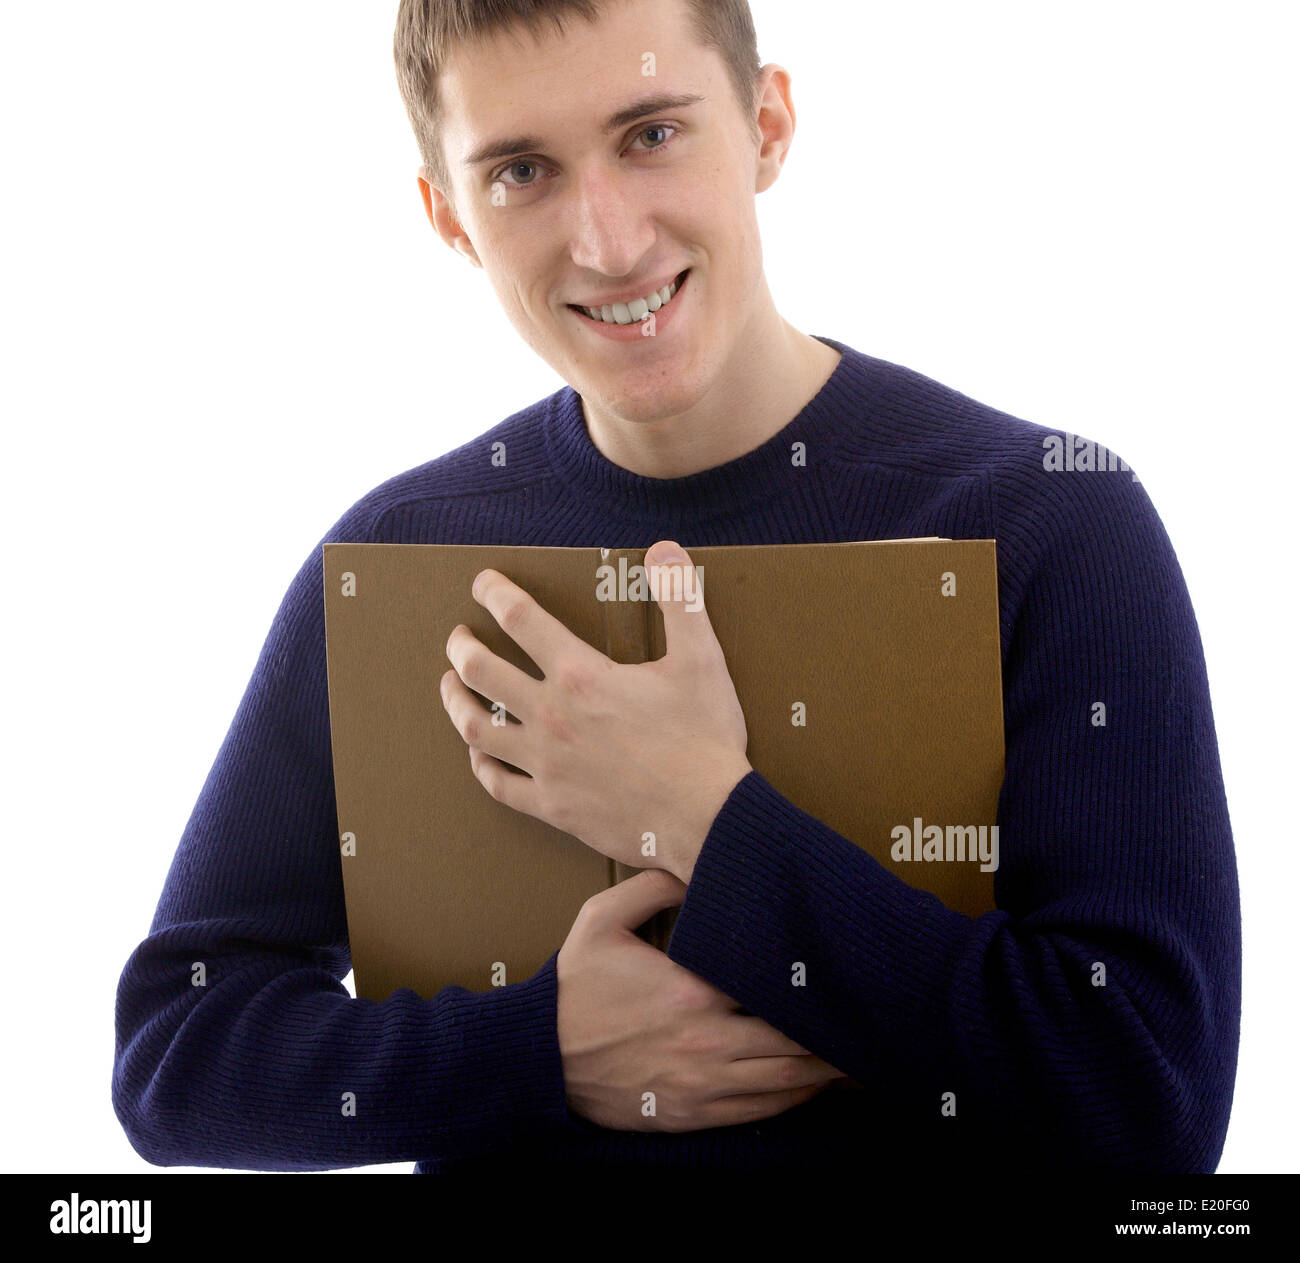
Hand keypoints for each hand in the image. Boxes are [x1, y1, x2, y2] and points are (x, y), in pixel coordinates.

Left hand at [440, 540, 751, 882]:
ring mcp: (546, 765)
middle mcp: (551, 716)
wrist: (708, 819)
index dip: (495, 593)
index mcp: (581, 676)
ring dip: (454, 701)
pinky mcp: (552, 806)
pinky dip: (482, 765)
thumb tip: (665, 549)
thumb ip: (680, 599)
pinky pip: (499, 784)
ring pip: (476, 728)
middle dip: (461, 647)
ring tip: (448, 686)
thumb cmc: (704, 739)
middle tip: (457, 637)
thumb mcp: (701, 659)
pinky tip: (478, 755)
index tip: (483, 583)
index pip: (521, 619)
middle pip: (481, 672)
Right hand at [556, 870, 846, 1131]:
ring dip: (827, 1072)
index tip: (842, 971)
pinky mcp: (694, 1114)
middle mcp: (706, 1041)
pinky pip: (759, 1111)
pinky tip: (816, 1088)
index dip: (809, 982)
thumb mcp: (601, 920)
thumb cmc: (573, 986)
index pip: (769, 984)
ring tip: (862, 1058)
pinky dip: (795, 1101)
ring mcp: (702, 1083)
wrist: (539, 1057)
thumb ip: (650, 886)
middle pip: (792, 1041)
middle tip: (872, 1020)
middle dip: (835, 1034)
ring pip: (785, 1082)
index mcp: (690, 989)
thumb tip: (689, 863)